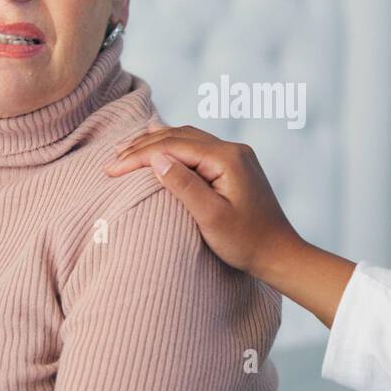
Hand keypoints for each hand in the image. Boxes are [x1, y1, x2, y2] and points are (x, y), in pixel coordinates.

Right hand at [103, 125, 299, 277]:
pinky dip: (173, 147)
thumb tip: (156, 159)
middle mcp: (233, 150)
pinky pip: (197, 148)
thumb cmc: (246, 242)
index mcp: (227, 158)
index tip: (111, 169)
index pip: (173, 147)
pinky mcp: (235, 166)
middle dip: (142, 146)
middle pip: (179, 137)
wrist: (279, 254)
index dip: (139, 156)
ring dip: (156, 143)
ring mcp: (236, 156)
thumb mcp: (211, 218)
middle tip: (112, 158)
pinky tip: (160, 145)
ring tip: (127, 149)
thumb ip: (184, 186)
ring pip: (187, 139)